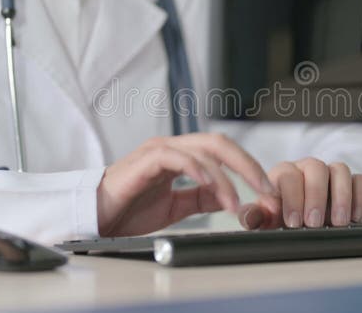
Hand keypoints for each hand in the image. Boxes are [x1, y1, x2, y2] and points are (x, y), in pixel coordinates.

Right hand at [96, 133, 277, 236]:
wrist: (95, 217)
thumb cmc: (128, 209)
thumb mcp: (175, 206)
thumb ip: (200, 198)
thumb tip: (228, 197)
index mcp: (180, 156)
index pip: (223, 152)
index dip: (248, 168)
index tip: (266, 191)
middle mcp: (172, 147)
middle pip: (220, 144)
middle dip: (247, 166)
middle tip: (266, 190)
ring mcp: (159, 151)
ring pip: (203, 151)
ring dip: (225, 178)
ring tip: (236, 204)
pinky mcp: (146, 160)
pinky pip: (177, 157)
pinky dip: (197, 169)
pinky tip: (210, 185)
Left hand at [237, 158, 361, 229]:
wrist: (306, 222)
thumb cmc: (284, 218)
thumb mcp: (268, 220)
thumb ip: (256, 216)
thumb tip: (248, 216)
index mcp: (284, 174)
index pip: (288, 174)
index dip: (291, 197)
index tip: (293, 222)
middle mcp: (308, 168)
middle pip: (315, 167)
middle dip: (315, 196)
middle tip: (314, 222)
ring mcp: (331, 173)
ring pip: (340, 169)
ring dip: (340, 196)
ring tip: (337, 222)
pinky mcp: (351, 182)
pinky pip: (360, 180)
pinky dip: (359, 196)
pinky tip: (355, 216)